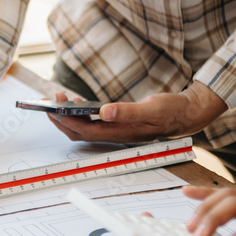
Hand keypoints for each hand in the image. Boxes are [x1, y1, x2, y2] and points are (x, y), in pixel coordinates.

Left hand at [47, 82, 227, 142]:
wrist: (185, 114)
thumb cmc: (170, 111)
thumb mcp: (152, 108)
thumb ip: (128, 111)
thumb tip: (104, 111)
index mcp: (121, 133)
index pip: (86, 131)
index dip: (68, 122)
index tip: (55, 109)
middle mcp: (115, 135)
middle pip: (79, 133)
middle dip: (61, 120)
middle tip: (50, 103)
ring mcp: (115, 131)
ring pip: (84, 129)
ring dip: (69, 118)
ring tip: (59, 101)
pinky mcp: (117, 124)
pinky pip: (92, 124)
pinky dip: (80, 115)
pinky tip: (77, 103)